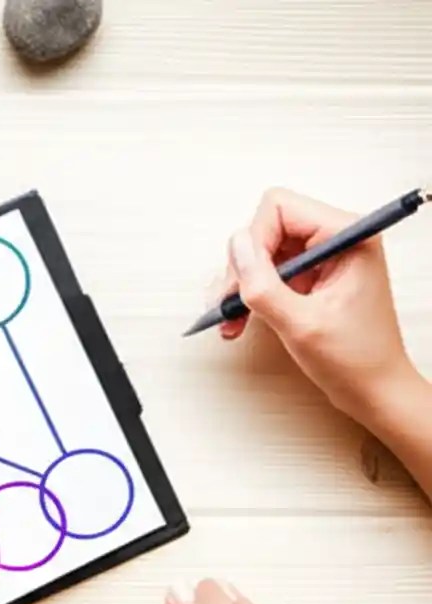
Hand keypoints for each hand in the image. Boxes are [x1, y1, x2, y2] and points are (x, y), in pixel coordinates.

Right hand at [215, 188, 419, 419]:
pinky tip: (241, 318)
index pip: (280, 209)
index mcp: (348, 237)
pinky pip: (269, 271)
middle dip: (243, 266)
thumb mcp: (300, 324)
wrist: (374, 391)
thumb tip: (236, 245)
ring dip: (242, 283)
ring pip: (262, 251)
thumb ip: (263, 283)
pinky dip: (250, 294)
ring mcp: (323, 257)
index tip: (244, 280)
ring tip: (233, 317)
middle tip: (231, 302)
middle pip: (267, 228)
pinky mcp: (313, 275)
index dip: (253, 242)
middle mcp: (337, 239)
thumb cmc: (355, 360)